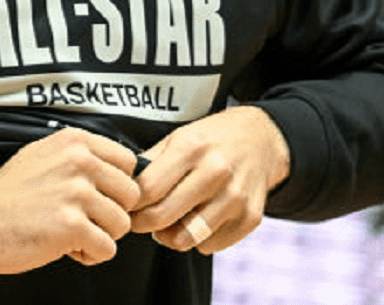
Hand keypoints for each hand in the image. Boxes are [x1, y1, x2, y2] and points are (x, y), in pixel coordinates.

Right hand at [0, 128, 140, 274]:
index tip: (97, 197)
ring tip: (70, 233)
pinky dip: (88, 255)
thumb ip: (80, 157)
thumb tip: (118, 171)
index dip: (116, 186)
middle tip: (81, 219)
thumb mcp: (42, 156)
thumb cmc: (6, 195)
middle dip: (111, 213)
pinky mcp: (71, 225)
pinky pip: (107, 249)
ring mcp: (75, 193)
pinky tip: (64, 246)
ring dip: (99, 236)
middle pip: (131, 195)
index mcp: (73, 141)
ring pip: (122, 224)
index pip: (129, 162)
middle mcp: (78, 161)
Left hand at [129, 105, 290, 253]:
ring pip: (186, 238)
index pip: (148, 188)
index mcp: (191, 148)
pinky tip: (194, 222)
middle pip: (163, 216)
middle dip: (141, 224)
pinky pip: (210, 246)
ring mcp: (235, 197)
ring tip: (165, 223)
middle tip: (137, 221)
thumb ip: (150, 162)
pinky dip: (197, 240)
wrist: (262, 139)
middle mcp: (216, 172)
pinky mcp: (250, 218)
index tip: (123, 206)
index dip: (129, 203)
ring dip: (168, 236)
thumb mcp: (177, 137)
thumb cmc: (211, 139)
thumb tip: (121, 188)